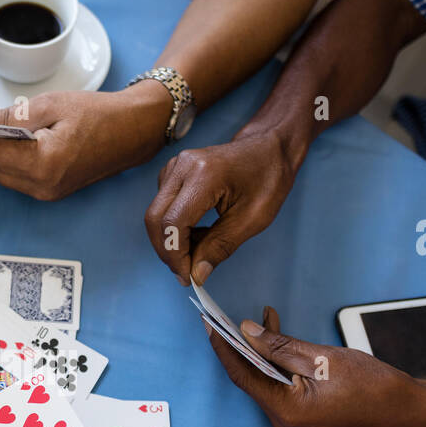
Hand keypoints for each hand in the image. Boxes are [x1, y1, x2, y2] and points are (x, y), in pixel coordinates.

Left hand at [0, 83, 169, 200]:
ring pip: (1, 176)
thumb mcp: (50, 104)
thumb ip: (8, 116)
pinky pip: (17, 179)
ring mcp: (47, 194)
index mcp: (42, 164)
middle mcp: (42, 187)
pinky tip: (14, 141)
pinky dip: (8, 161)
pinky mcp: (51, 193)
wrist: (132, 132)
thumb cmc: (97, 113)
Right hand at [145, 124, 297, 284]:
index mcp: (205, 175)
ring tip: (200, 249)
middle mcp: (182, 166)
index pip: (173, 223)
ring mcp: (174, 166)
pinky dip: (174, 228)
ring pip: (156, 215)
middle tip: (187, 272)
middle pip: (155, 219)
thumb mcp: (252, 219)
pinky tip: (197, 232)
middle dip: (168, 252)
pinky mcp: (172, 172)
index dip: (175, 255)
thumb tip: (196, 274)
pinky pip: (162, 207)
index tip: (188, 277)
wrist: (269, 149)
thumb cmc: (268, 180)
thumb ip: (220, 247)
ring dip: (171, 240)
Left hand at [206, 306, 422, 426]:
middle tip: (226, 316)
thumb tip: (246, 330)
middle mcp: (282, 418)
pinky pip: (278, 380)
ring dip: (261, 348)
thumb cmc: (370, 385)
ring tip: (261, 316)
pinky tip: (276, 332)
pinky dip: (276, 358)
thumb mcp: (321, 358)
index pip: (242, 374)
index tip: (209, 323)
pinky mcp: (299, 410)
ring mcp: (290, 416)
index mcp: (285, 410)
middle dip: (240, 344)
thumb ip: (279, 345)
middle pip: (250, 376)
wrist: (401, 406)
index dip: (223, 347)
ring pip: (265, 376)